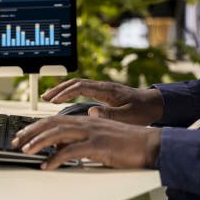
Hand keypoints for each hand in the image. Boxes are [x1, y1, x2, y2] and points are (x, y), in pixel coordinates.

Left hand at [11, 115, 161, 170]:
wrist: (149, 144)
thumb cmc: (127, 143)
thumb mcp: (99, 140)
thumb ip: (81, 141)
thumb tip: (61, 149)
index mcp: (86, 120)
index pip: (55, 119)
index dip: (37, 126)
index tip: (23, 134)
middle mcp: (86, 122)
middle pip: (51, 123)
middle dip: (31, 131)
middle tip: (16, 141)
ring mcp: (91, 133)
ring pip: (57, 134)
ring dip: (38, 142)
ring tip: (25, 150)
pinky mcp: (98, 145)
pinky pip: (71, 151)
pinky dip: (56, 158)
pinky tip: (46, 165)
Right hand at [42, 78, 163, 125]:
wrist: (155, 104)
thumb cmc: (143, 111)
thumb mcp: (128, 116)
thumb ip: (110, 115)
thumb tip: (91, 112)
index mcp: (107, 91)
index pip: (80, 87)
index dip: (65, 92)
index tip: (53, 100)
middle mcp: (103, 86)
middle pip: (76, 82)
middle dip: (59, 89)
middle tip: (44, 97)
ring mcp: (103, 88)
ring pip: (78, 84)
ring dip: (63, 89)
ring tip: (49, 98)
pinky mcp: (104, 93)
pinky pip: (83, 89)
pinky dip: (71, 92)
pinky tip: (66, 100)